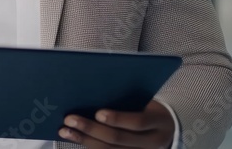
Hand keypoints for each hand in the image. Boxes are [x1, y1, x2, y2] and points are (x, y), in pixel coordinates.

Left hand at [58, 100, 174, 147]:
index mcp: (159, 122)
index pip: (138, 122)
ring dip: (84, 140)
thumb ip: (127, 98)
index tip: (98, 113)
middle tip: (69, 119)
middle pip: (119, 139)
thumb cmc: (150, 107)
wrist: (167, 128)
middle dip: (91, 129)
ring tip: (64, 130)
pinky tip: (74, 138)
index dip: (118, 119)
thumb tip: (93, 89)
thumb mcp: (147, 100)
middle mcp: (153, 143)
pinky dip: (89, 146)